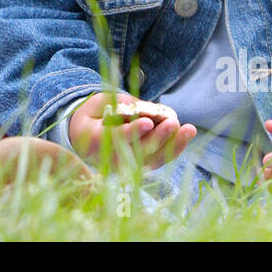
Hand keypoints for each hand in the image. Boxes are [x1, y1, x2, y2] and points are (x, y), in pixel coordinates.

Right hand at [69, 91, 195, 169]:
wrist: (83, 139)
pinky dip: (174, 148)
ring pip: (153, 159)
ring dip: (173, 145)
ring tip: (189, 130)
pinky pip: (159, 160)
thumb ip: (121, 107)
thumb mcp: (100, 104)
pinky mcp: (139, 167)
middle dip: (158, 137)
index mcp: (96, 142)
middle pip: (138, 151)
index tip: (147, 122)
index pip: (116, 138)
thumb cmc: (93, 116)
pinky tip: (186, 134)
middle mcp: (112, 160)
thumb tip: (147, 111)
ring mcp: (126, 167)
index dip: (132, 131)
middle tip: (173, 122)